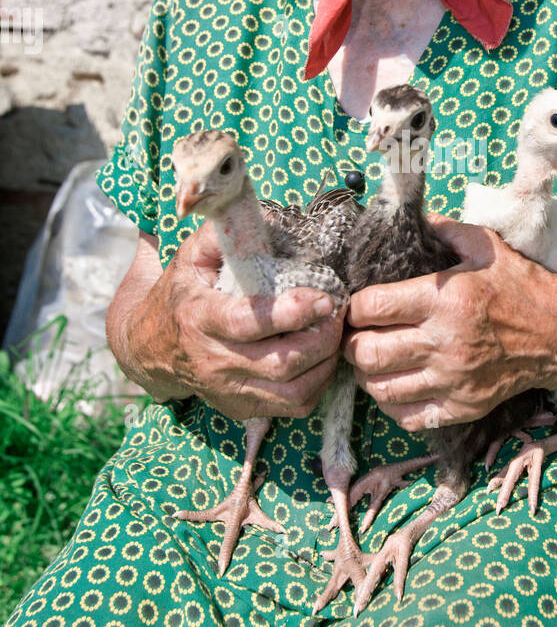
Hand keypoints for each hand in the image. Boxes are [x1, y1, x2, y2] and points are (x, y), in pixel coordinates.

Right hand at [117, 221, 346, 421]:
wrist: (148, 347)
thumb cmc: (180, 294)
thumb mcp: (191, 256)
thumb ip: (226, 234)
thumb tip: (274, 217)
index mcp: (200, 317)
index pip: (248, 323)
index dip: (291, 313)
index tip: (322, 297)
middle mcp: (213, 361)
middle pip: (281, 363)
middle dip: (322, 339)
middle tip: (337, 313)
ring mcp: (228, 390)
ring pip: (292, 391)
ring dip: (326, 364)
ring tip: (334, 335)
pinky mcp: (241, 408)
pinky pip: (292, 407)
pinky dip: (317, 385)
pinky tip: (321, 359)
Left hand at [341, 215, 556, 430]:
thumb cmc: (522, 287)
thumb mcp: (486, 246)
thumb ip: (444, 230)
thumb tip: (408, 218)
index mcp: (444, 300)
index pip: (372, 307)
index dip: (355, 306)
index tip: (358, 305)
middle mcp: (445, 343)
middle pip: (367, 352)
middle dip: (352, 342)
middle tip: (357, 334)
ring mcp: (453, 380)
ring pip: (380, 387)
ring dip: (366, 374)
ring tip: (372, 360)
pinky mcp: (462, 407)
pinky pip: (407, 416)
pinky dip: (390, 403)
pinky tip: (394, 385)